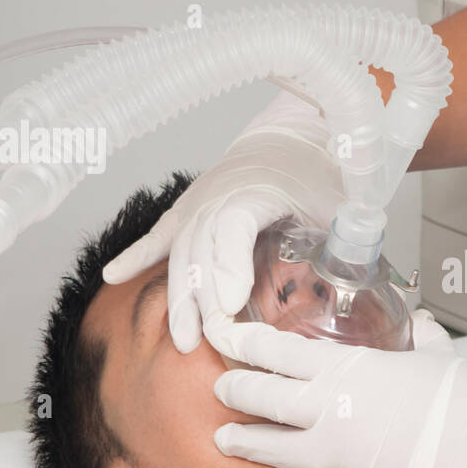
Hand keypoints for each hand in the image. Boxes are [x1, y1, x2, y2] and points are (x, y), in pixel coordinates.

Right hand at [102, 86, 344, 351]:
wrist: (299, 127)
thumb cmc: (322, 165)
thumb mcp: (339, 201)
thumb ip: (343, 237)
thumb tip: (353, 279)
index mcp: (256, 188)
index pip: (233, 228)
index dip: (228, 266)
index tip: (228, 305)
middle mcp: (219, 193)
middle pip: (201, 249)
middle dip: (200, 298)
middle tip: (204, 340)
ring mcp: (200, 200)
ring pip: (181, 252)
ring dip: (179, 296)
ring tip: (182, 337)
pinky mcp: (193, 206)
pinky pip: (161, 233)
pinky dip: (137, 255)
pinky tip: (113, 275)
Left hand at [209, 310, 466, 467]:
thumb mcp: (436, 353)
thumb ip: (416, 336)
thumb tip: (417, 321)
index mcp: (347, 366)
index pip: (273, 349)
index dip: (239, 342)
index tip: (222, 337)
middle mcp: (330, 406)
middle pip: (256, 395)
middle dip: (232, 391)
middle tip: (222, 391)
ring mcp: (337, 451)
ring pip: (267, 446)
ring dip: (242, 442)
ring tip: (226, 441)